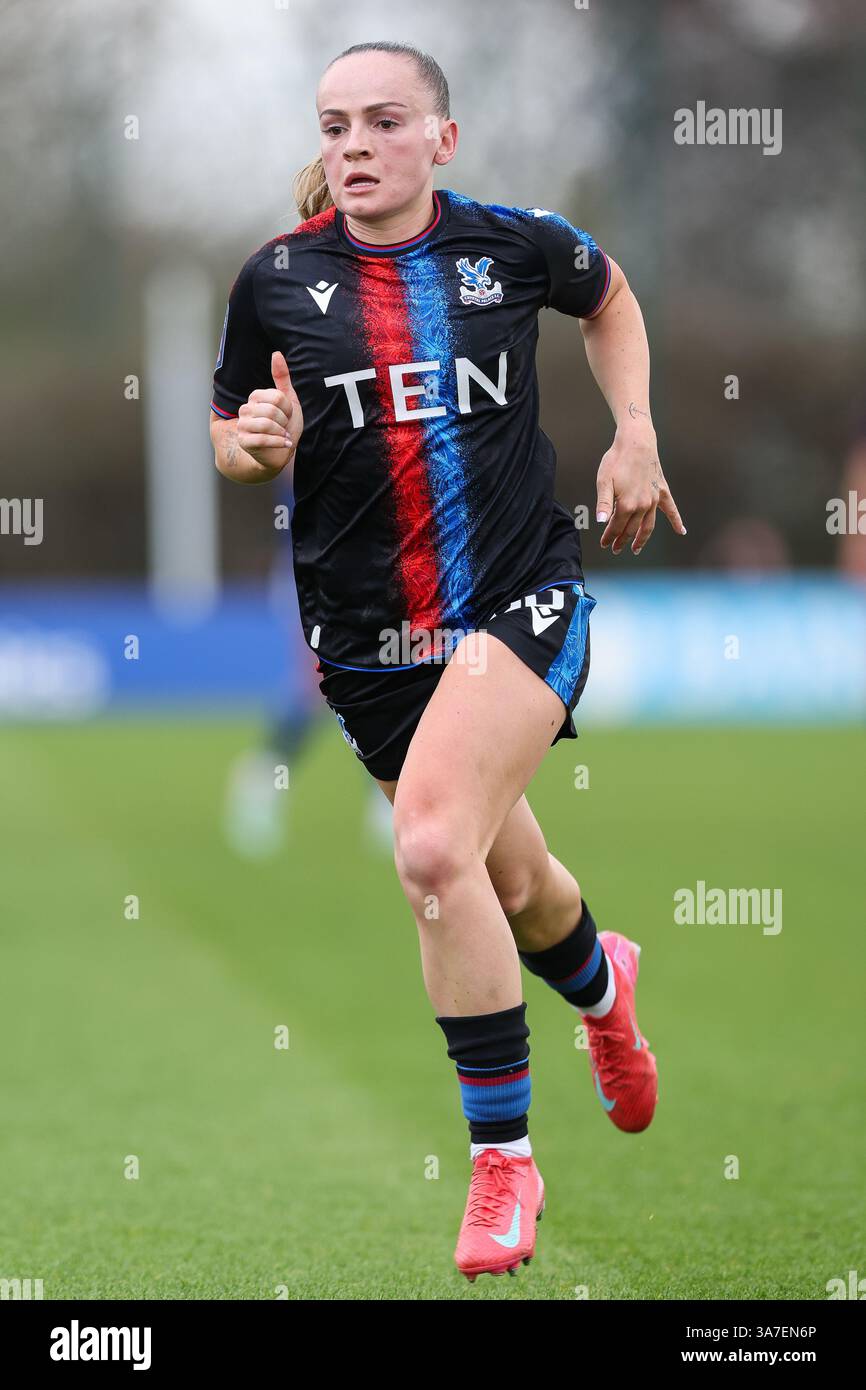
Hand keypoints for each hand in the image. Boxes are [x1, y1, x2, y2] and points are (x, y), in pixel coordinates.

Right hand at [237, 351, 304, 472]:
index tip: (287, 416)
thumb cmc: (284, 427)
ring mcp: (242, 425)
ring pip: (266, 424)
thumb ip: (282, 378)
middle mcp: (245, 409)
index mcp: (255, 397)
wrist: (280, 453)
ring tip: (283, 436)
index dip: (288, 408)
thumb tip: (276, 354)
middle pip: (272, 410)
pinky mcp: (244, 441)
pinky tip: (285, 444)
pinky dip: (279, 442)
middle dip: (284, 422)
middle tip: (284, 428)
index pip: (277, 397)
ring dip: (282, 433)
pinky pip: (262, 439)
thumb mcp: (288, 401)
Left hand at [595, 423, 684, 554]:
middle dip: (622, 540)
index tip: (603, 544)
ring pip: (648, 526)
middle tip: (615, 548)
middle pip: (631, 529)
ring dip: (642, 539)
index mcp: (626, 505)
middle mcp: (642, 505)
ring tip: (635, 548)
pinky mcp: (662, 491)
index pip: (616, 527)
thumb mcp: (603, 481)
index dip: (609, 537)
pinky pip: (671, 510)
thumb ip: (603, 503)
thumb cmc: (616, 460)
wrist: (636, 443)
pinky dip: (676, 521)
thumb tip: (601, 521)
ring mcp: (654, 499)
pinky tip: (681, 531)